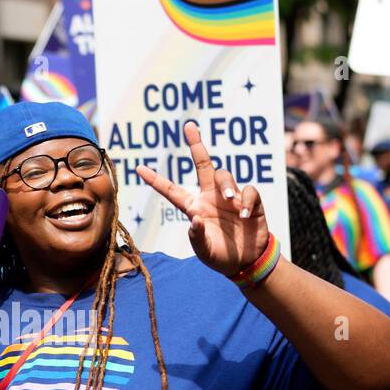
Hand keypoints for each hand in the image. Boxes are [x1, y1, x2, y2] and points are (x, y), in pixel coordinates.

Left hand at [135, 122, 267, 277]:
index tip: (138, 169)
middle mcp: (210, 197)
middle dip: (196, 145)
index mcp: (194, 208)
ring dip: (226, 184)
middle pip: (202, 165)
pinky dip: (247, 200)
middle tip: (189, 126)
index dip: (156, 180)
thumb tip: (195, 220)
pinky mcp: (251, 202)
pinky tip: (245, 215)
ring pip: (224, 175)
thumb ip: (197, 237)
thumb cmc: (220, 256)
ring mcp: (231, 197)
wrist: (247, 262)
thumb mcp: (205, 251)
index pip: (171, 191)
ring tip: (228, 199)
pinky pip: (249, 191)